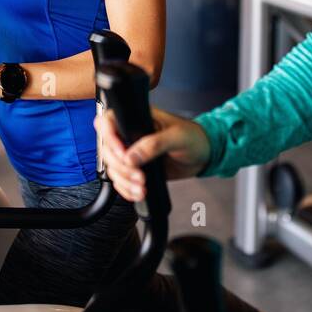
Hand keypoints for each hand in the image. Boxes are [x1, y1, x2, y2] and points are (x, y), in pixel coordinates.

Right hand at [96, 107, 212, 201]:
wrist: (204, 155)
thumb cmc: (193, 137)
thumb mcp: (176, 137)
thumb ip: (154, 144)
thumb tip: (131, 157)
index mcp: (137, 118)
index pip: (109, 122)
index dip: (109, 138)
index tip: (123, 154)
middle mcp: (130, 135)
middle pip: (107, 150)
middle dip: (120, 166)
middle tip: (139, 175)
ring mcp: (132, 153)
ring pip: (113, 168)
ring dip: (124, 181)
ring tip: (142, 187)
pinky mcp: (136, 169)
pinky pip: (121, 181)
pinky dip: (126, 189)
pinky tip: (139, 192)